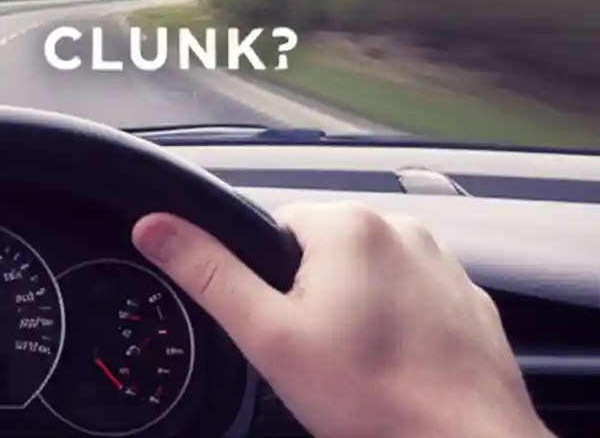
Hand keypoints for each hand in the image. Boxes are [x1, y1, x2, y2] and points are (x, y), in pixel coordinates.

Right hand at [132, 202, 549, 437]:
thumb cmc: (373, 397)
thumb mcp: (266, 336)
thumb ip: (207, 273)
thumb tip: (155, 227)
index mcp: (346, 224)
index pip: (274, 229)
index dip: (266, 284)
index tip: (285, 328)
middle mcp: (400, 228)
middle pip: (320, 252)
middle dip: (311, 299)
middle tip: (320, 354)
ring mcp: (441, 262)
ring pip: (365, 277)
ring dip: (354, 311)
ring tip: (359, 366)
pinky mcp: (466, 297)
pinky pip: (409, 299)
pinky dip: (396, 327)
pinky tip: (394, 368)